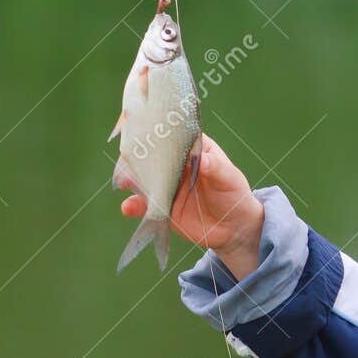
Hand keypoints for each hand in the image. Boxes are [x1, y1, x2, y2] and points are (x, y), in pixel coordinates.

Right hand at [118, 134, 264, 277]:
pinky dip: (134, 205)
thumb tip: (203, 159)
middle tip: (127, 159)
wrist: (233, 228)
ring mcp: (167, 185)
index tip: (143, 130)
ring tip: (124, 182)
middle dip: (139, 156)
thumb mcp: (229, 178)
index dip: (159, 132)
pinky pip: (144, 204)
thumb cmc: (234, 194)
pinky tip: (128, 208)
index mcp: (192, 149)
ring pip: (144, 178)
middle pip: (153, 156)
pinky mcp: (162, 206)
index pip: (173, 135)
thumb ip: (216, 168)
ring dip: (132, 179)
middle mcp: (176, 165)